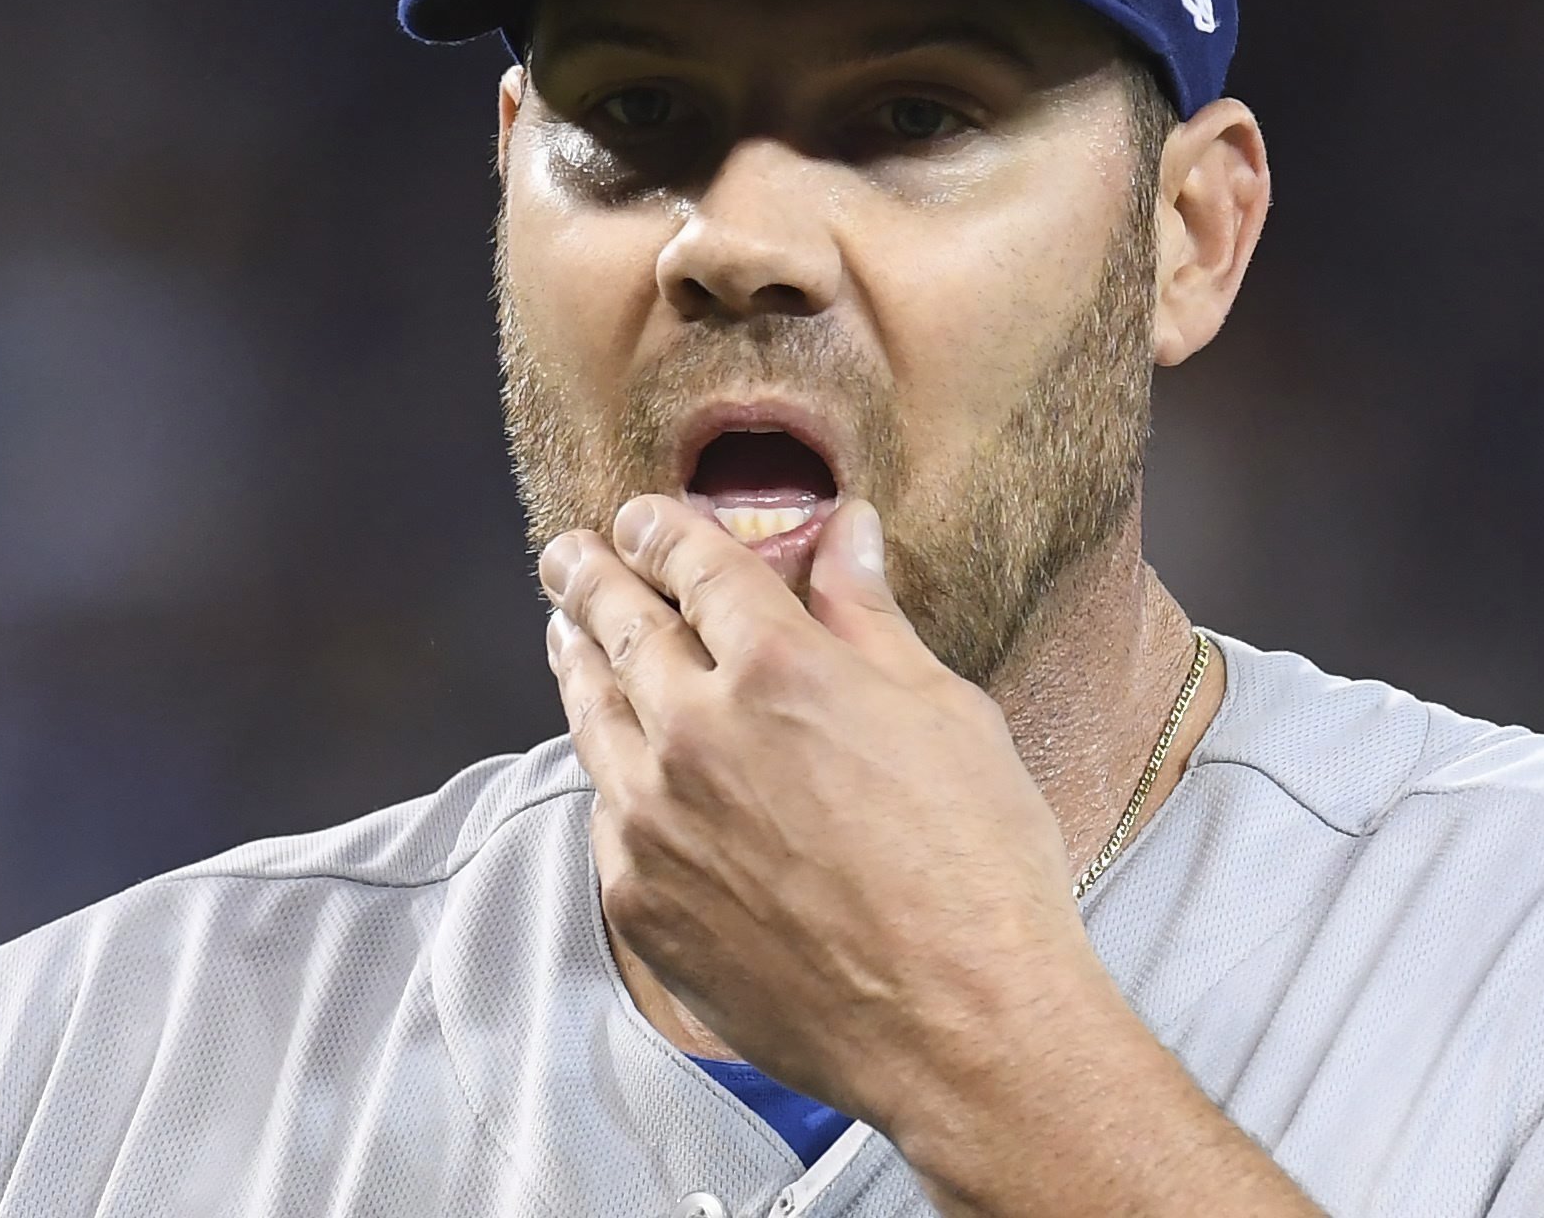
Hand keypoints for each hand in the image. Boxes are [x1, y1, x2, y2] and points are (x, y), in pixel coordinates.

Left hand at [537, 494, 1113, 1134]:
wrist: (960, 1026)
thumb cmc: (979, 867)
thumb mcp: (946, 712)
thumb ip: (871, 617)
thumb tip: (847, 533)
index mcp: (779, 667)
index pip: (694, 567)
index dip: (662, 531)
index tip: (642, 517)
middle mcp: (696, 732)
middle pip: (619, 628)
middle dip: (590, 579)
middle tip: (568, 554)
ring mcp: (655, 822)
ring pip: (592, 719)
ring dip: (576, 665)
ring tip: (565, 636)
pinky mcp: (640, 902)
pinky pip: (607, 818)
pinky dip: (610, 777)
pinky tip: (617, 768)